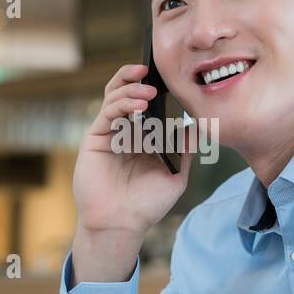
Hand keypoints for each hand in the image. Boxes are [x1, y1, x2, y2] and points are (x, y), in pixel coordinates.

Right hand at [72, 63, 195, 236]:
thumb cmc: (146, 204)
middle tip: (150, 69)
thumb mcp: (176, 175)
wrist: (122, 224)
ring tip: (147, 91)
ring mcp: (108, 134)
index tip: (168, 77)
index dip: (153, 87)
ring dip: (130, 89)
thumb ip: (185, 150)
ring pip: (114, 98)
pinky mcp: (94, 140)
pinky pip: (106, 113)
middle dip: (135, 77)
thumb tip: (198, 127)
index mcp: (142, 137)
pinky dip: (121, 103)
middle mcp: (124, 131)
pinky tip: (137, 103)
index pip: (145, 103)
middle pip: (125, 92)